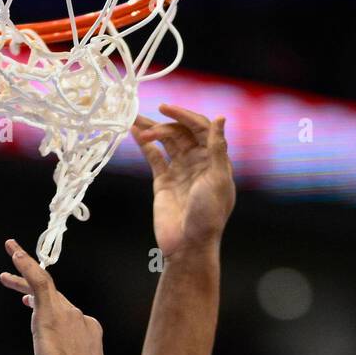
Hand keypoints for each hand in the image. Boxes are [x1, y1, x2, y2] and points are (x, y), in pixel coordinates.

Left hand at [0, 241, 109, 354]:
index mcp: (90, 330)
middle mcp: (80, 317)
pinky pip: (38, 280)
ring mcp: (66, 313)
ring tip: (4, 276)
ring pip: (42, 289)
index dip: (51, 312)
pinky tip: (13, 251)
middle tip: (14, 286)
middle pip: (54, 299)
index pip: (67, 315)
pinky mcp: (50, 311)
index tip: (31, 306)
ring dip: (21, 279)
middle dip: (32, 292)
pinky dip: (26, 264)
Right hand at [132, 104, 235, 259]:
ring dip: (152, 129)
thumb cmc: (208, 215)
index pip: (201, 128)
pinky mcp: (163, 181)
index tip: (167, 109)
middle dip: (166, 124)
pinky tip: (134, 131)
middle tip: (150, 121)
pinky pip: (154, 156)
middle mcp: (197, 162)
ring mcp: (179, 170)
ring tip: (134, 119)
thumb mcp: (217, 179)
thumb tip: (221, 117)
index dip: (185, 116)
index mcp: (214, 160)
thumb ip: (217, 148)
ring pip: (166, 142)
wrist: (188, 245)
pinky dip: (144, 144)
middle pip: (182, 133)